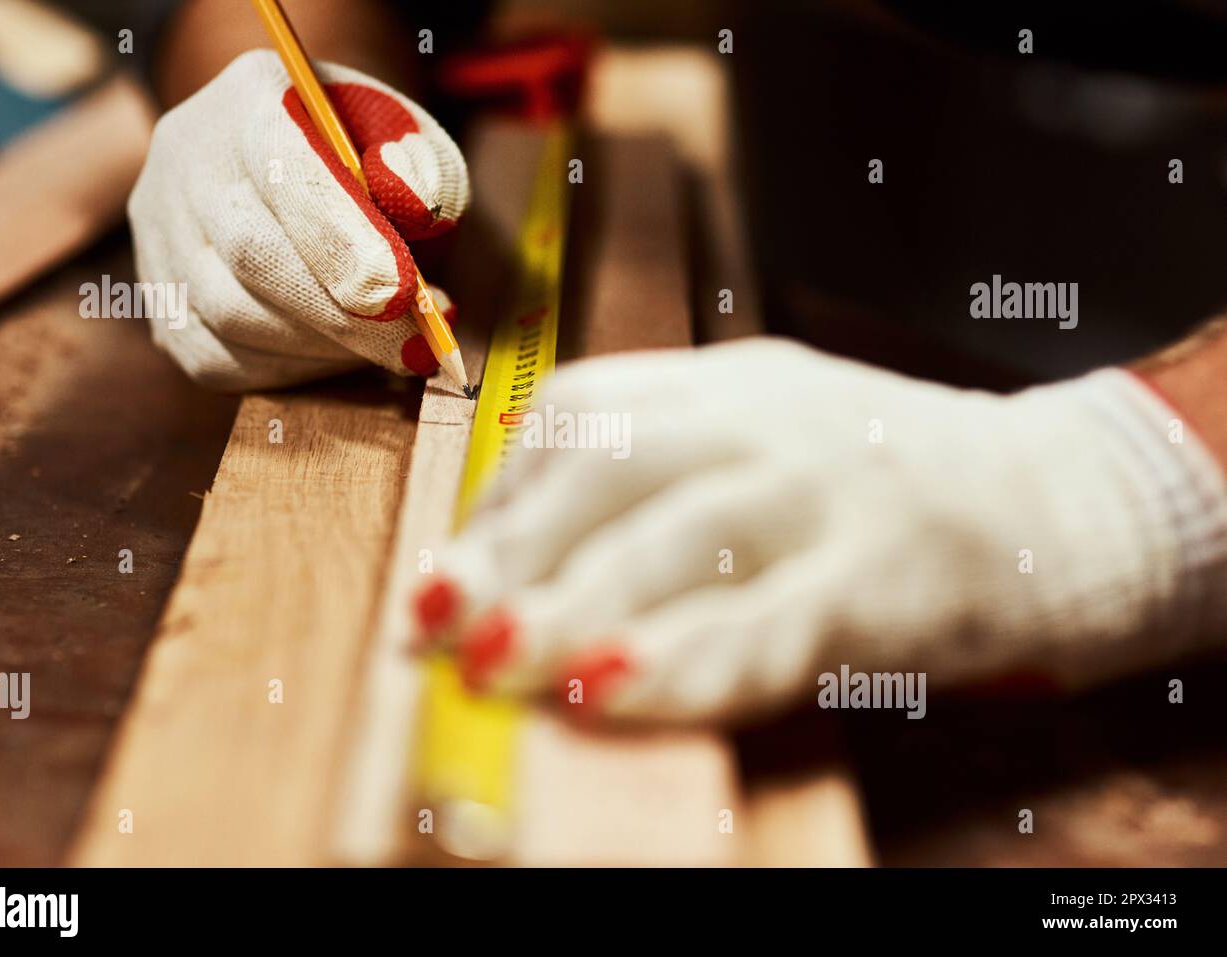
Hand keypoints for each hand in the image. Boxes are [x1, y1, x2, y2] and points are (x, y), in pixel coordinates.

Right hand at [128, 50, 468, 390]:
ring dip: (322, 347)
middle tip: (414, 347)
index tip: (400, 295)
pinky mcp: (159, 299)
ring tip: (387, 347)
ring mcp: (160, 233)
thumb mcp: (408, 139)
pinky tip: (337, 356)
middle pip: (251, 254)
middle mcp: (186, 160)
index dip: (342, 240)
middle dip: (342, 315)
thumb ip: (422, 165)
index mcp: (249, 99)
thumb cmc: (363, 153)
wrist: (299, 165)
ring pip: (229, 316)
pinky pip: (216, 357)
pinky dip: (288, 370)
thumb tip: (416, 204)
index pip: (284, 171)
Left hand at [412, 338, 1226, 721]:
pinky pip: (769, 619)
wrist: (1060, 500)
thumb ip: (661, 477)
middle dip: (512, 547)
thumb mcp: (765, 447)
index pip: (582, 414)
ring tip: (495, 664)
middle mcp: (770, 419)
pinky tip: (612, 694)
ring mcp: (830, 489)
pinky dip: (681, 659)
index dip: (501, 501)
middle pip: (614, 462)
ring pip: (682, 534)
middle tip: (433, 625)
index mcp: (730, 386)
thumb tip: (521, 548)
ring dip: (575, 604)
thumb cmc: (882, 492)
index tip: (444, 578)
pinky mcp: (886, 574)